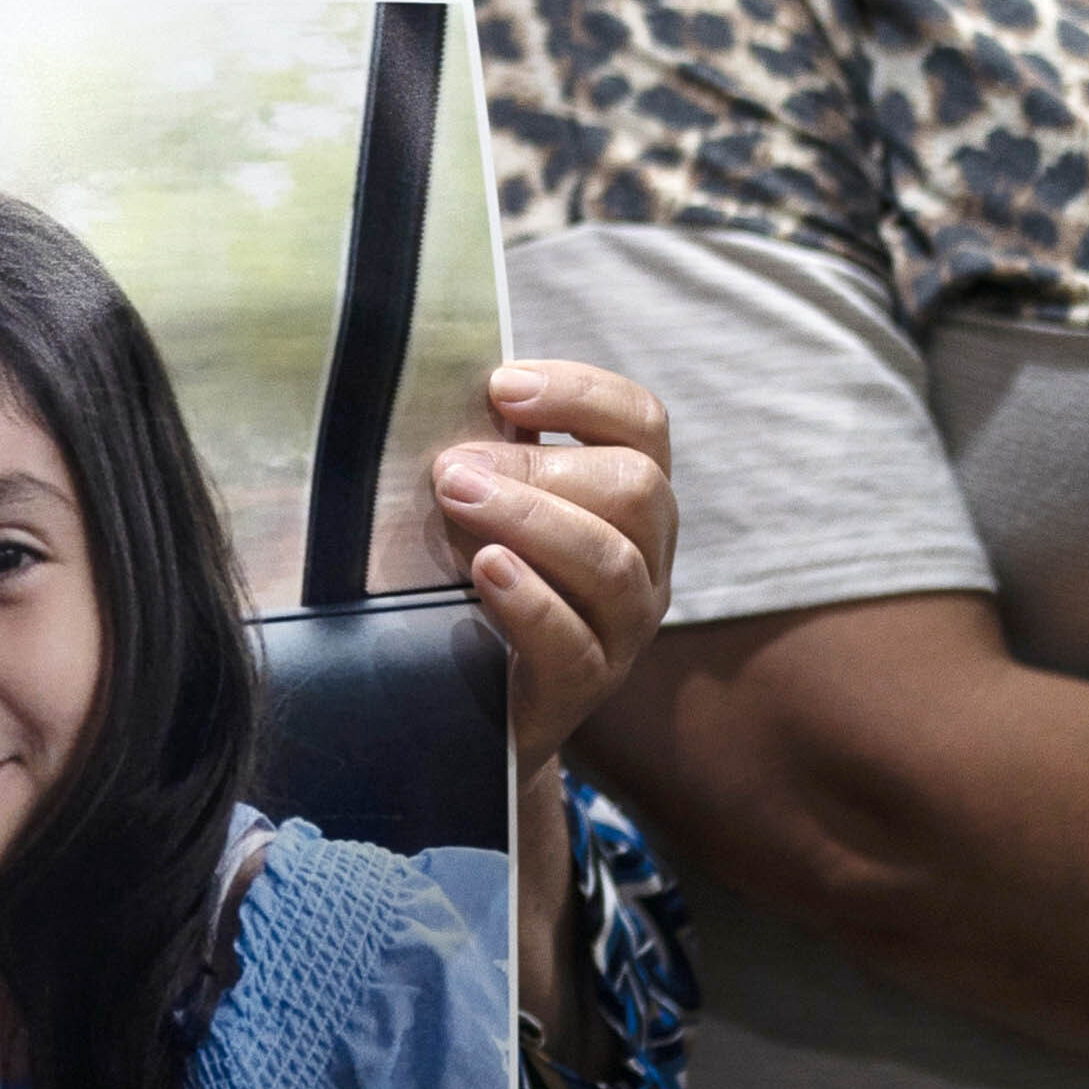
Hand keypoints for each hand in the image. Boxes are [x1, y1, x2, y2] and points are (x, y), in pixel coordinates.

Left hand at [434, 360, 673, 772]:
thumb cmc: (476, 578)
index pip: (642, 423)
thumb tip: (441, 385)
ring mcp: (626, 626)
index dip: (580, 393)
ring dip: (530, 519)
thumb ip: (490, 451)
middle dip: (540, 466)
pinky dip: (530, 599)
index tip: (501, 386)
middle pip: (635, 488)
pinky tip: (485, 569)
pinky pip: (575, 641)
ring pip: (612, 562)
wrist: (471, 703)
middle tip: (453, 467)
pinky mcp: (588, 685)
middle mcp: (647, 557)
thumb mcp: (489, 505)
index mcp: (631, 497)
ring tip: (457, 496)